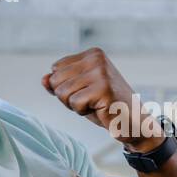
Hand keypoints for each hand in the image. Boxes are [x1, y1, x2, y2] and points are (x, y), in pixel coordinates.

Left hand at [42, 47, 164, 151]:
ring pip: (63, 92)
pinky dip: (83, 112)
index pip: (56, 69)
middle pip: (56, 81)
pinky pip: (75, 103)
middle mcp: (97, 59)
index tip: (87, 92)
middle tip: (91, 101)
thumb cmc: (105, 106)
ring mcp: (101, 73)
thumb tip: (44, 79)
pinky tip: (100, 110)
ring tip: (96, 105)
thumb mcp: (79, 92)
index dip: (66, 87)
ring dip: (76, 105)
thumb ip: (60, 84)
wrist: (133, 122)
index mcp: (92, 54)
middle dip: (68, 97)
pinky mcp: (103, 89)